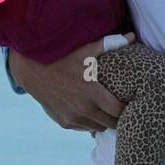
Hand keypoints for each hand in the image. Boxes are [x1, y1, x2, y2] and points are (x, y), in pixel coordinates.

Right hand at [9, 35, 134, 131]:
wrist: (31, 70)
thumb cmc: (62, 57)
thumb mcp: (86, 50)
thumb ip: (111, 44)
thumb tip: (132, 36)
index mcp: (92, 93)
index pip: (118, 111)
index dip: (126, 107)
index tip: (128, 101)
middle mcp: (83, 109)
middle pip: (111, 123)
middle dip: (117, 116)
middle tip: (119, 106)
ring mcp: (72, 118)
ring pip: (98, 127)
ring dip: (103, 120)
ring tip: (105, 108)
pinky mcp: (64, 122)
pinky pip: (84, 128)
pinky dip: (89, 121)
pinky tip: (89, 110)